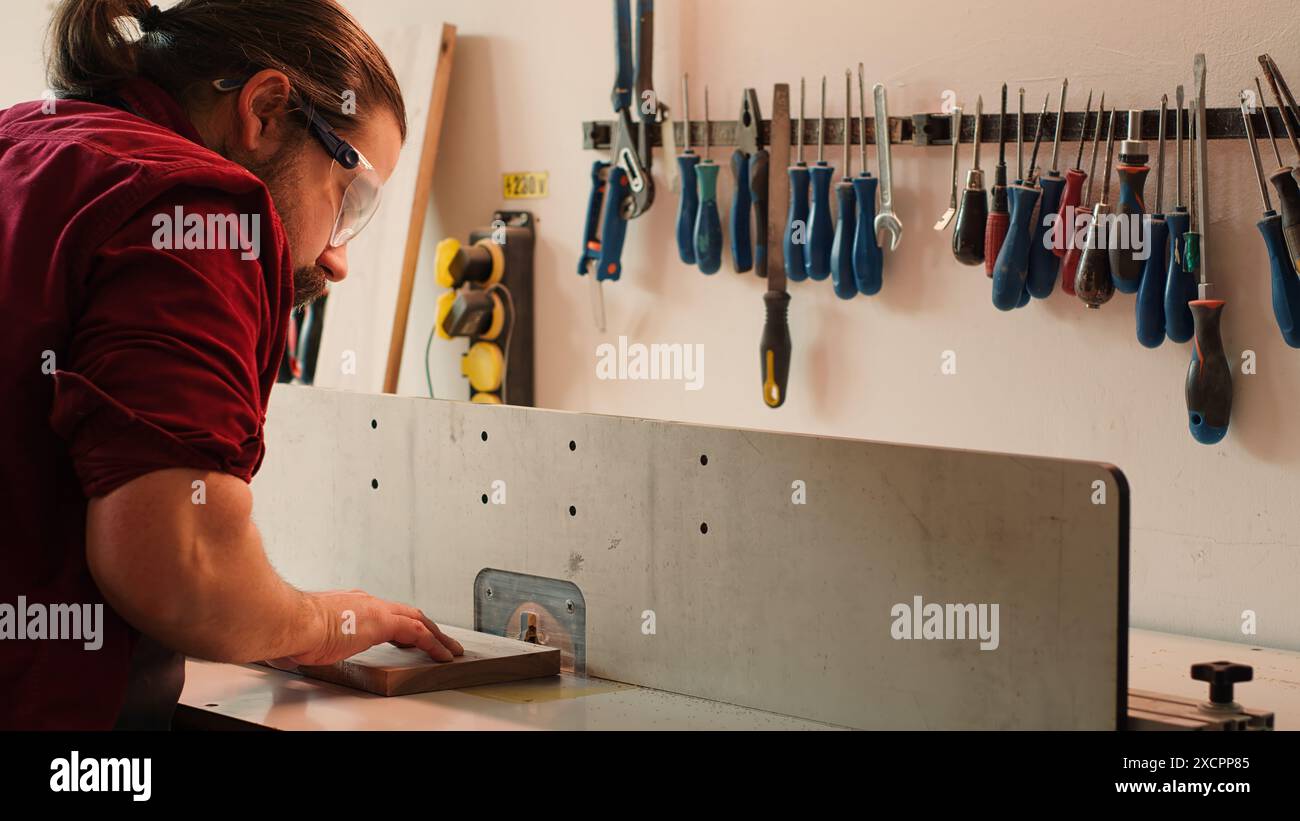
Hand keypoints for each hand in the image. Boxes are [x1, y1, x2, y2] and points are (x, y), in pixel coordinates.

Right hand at [271, 589, 464, 667]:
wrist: (289, 621)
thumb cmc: (289, 630)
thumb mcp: (303, 637)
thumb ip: (305, 643)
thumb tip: (292, 654)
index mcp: (348, 605)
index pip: (382, 613)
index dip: (398, 625)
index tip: (406, 637)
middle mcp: (365, 602)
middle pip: (406, 613)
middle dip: (425, 627)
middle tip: (439, 641)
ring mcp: (376, 610)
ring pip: (418, 620)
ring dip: (436, 636)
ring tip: (449, 650)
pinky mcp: (384, 621)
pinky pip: (418, 634)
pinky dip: (434, 644)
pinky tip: (443, 656)